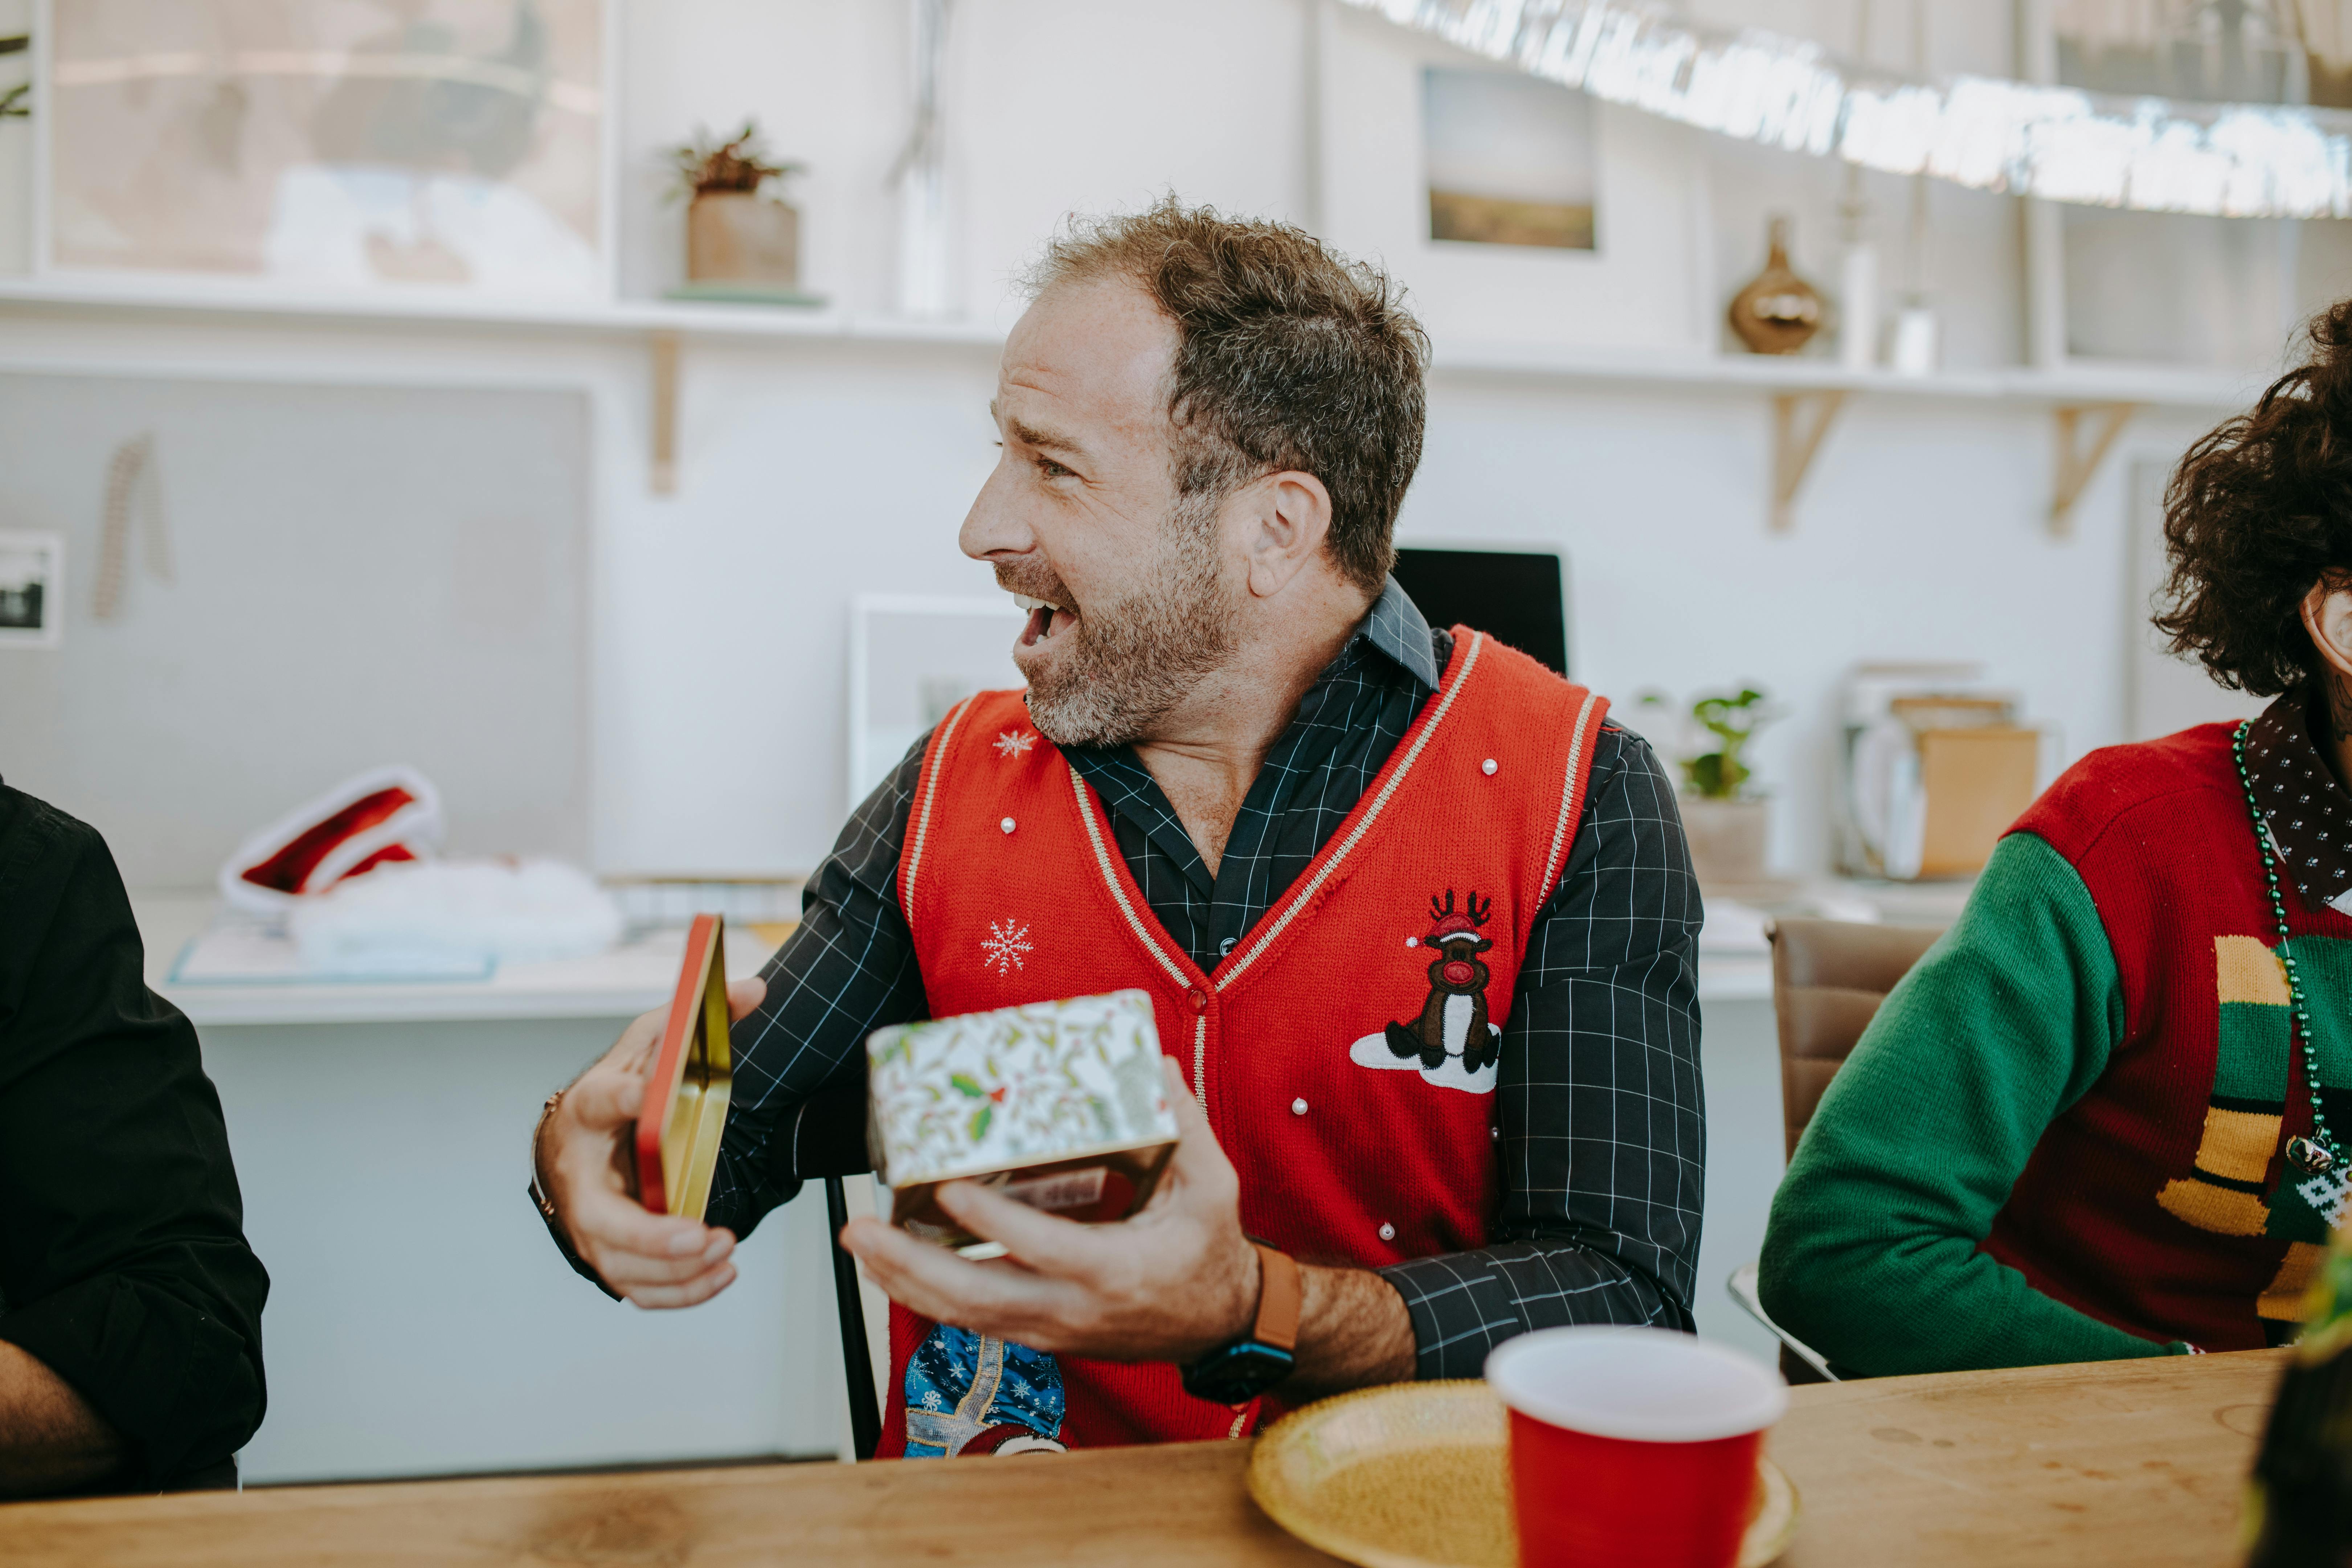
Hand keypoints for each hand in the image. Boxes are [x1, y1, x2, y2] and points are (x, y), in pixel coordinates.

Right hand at [535, 976, 765, 1308]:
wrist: (579, 1136)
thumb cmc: (617, 1090)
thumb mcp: (652, 1042)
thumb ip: (699, 1019)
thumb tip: (754, 991)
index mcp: (590, 1109)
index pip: (602, 1101)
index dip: (625, 1098)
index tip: (648, 1095)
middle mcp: (583, 1174)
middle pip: (604, 1218)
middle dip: (653, 1235)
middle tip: (700, 1232)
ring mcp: (590, 1221)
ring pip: (624, 1264)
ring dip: (676, 1270)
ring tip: (724, 1250)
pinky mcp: (608, 1251)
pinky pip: (639, 1286)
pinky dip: (680, 1291)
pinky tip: (720, 1274)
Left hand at [841, 1059, 1261, 1362]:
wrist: (1220, 1325)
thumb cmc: (1211, 1253)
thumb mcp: (1213, 1188)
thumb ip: (1187, 1128)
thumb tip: (1156, 1067)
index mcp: (1114, 1269)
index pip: (1040, 1248)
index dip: (991, 1223)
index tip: (948, 1188)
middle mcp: (1073, 1307)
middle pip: (977, 1297)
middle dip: (911, 1265)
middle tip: (861, 1228)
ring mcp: (1051, 1329)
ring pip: (965, 1316)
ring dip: (904, 1283)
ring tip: (859, 1243)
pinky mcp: (1041, 1335)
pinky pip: (975, 1322)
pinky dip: (928, 1297)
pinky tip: (893, 1269)